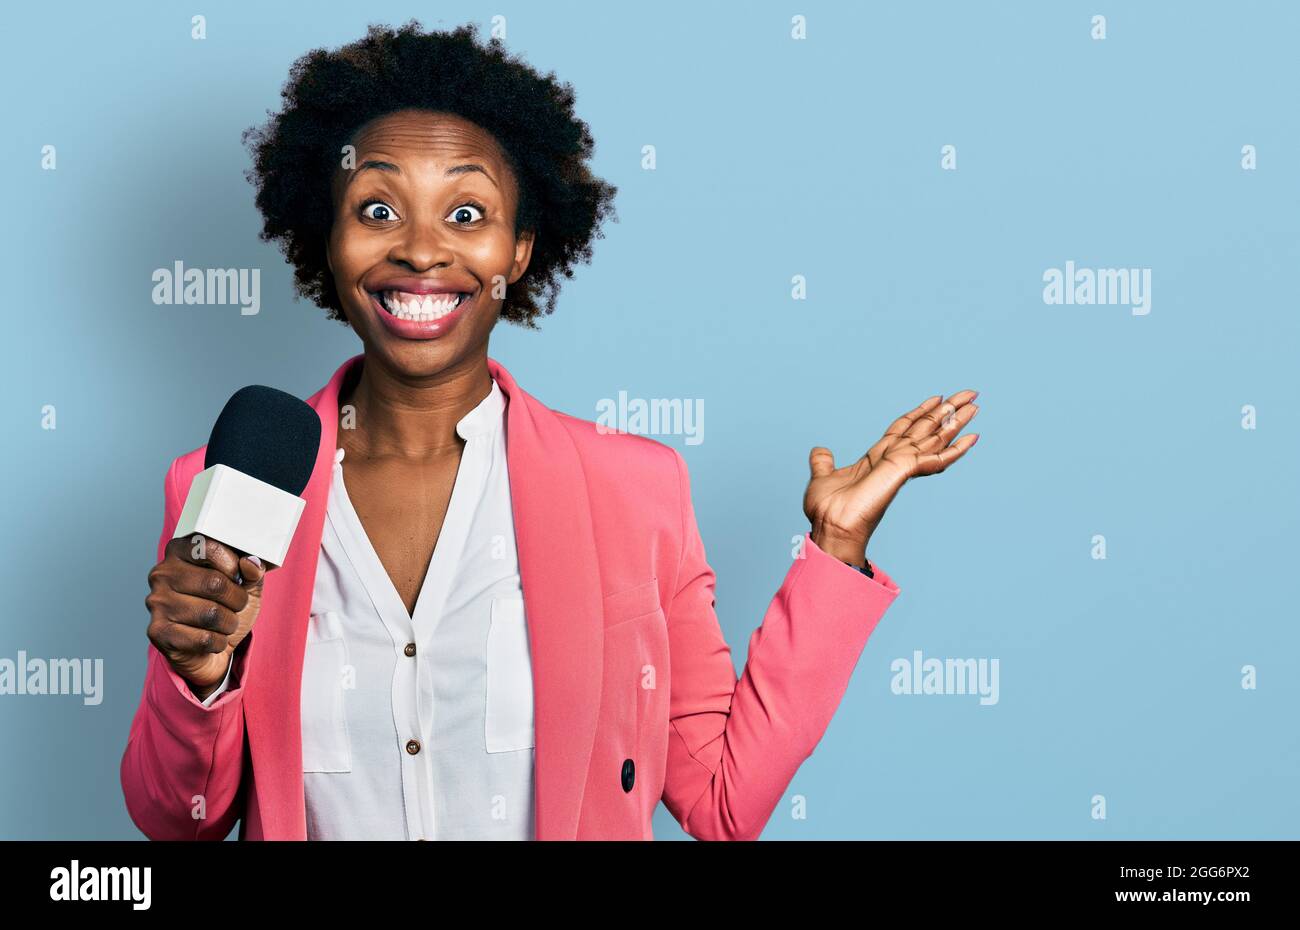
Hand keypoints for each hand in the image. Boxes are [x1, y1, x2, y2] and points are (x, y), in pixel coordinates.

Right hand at [145, 535, 267, 698]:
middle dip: (237, 599)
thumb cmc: (224, 609)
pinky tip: (212, 639)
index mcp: (179, 552)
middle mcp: (162, 574)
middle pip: (214, 583)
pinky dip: (218, 642)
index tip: (238, 576)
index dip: (232, 564)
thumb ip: (252, 570)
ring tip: (225, 623)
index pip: (209, 548)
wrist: (207, 651)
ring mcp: (157, 603)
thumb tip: (251, 563)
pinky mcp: (158, 632)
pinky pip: (203, 638)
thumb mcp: (245, 585)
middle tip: (237, 605)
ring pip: (211, 613)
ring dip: (229, 623)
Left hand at [804, 391, 980, 564]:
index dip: (920, 412)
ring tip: (975, 406)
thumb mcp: (823, 477)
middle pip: (926, 428)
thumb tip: (820, 451)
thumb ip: (823, 462)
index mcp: (878, 457)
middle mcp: (894, 459)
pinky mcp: (904, 470)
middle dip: (947, 410)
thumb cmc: (828, 510)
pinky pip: (936, 458)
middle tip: (969, 394)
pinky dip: (956, 449)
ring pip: (935, 438)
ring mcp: (901, 465)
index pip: (904, 428)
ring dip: (956, 422)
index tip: (936, 398)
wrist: (832, 526)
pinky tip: (973, 438)